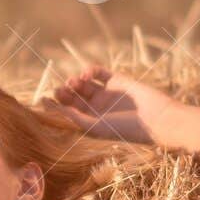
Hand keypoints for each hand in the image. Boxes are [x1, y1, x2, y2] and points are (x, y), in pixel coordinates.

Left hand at [42, 64, 177, 144]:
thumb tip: (51, 107)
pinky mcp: (117, 80)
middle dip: (64, 91)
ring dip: (75, 80)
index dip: (54, 105)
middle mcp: (96, 108)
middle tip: (60, 90)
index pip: (66, 111)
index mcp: (89, 122)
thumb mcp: (94, 126)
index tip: (42, 99)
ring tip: (76, 83)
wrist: (156, 119)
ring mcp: (106, 93)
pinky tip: (87, 75)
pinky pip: (97, 72)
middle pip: (72, 96)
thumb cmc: (125, 129)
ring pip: (82, 83)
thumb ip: (72, 117)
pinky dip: (89, 70)